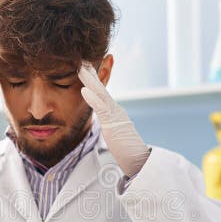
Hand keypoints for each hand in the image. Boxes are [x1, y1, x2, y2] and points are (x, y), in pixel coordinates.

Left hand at [78, 61, 150, 176]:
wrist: (140, 162)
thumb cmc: (127, 153)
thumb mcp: (115, 135)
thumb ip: (109, 125)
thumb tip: (104, 121)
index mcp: (114, 113)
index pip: (101, 93)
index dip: (93, 80)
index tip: (84, 68)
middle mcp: (116, 111)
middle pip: (101, 88)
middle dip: (91, 73)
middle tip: (81, 59)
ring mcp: (116, 116)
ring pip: (101, 94)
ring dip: (90, 80)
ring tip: (81, 68)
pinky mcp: (114, 123)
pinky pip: (102, 109)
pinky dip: (93, 99)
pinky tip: (84, 91)